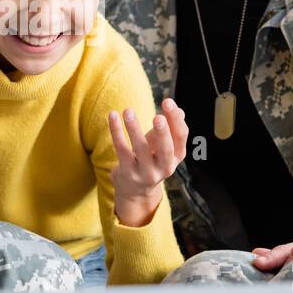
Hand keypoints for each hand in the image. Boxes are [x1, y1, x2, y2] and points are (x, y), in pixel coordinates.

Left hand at [109, 97, 187, 227]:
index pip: (180, 137)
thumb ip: (170, 129)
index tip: (168, 101)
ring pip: (140, 149)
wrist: (135, 191)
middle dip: (162, 133)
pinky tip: (112, 116)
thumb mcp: (163, 147)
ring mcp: (146, 173)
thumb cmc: (151, 160)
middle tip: (157, 117)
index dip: (175, 120)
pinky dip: (116, 132)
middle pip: (165, 149)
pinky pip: (121, 150)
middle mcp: (164, 167)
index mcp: (176, 157)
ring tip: (128, 111)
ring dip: (134, 128)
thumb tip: (180, 111)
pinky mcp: (128, 173)